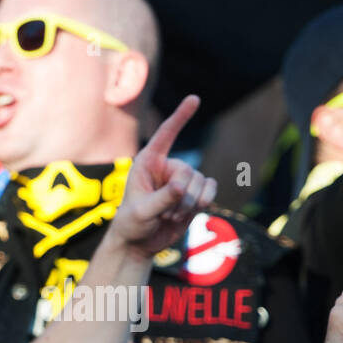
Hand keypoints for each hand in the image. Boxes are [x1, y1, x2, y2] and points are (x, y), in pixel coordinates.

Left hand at [110, 96, 216, 255]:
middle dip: (179, 197)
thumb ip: (162, 198)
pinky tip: (188, 213)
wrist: (140, 243)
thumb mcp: (142, 211)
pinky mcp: (195, 194)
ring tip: (169, 216)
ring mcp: (183, 180)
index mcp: (147, 162)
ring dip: (189, 205)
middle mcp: (167, 167)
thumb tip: (182, 186)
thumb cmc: (132, 223)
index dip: (180, 116)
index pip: (166, 134)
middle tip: (162, 213)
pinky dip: (204, 202)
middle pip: (189, 172)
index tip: (195, 99)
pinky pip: (211, 190)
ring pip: (202, 184)